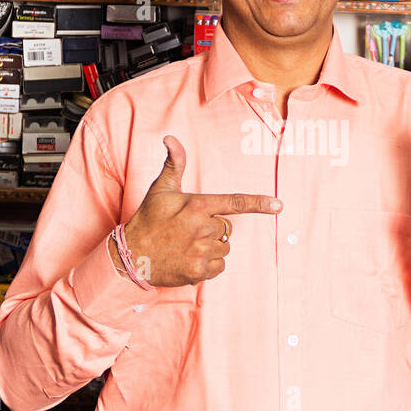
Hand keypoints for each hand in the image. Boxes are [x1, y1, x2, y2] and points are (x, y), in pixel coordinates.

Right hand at [116, 135, 282, 286]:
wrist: (131, 255)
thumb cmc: (148, 219)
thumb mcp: (160, 190)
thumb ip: (174, 164)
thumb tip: (171, 138)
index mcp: (197, 206)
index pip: (234, 202)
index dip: (259, 203)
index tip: (279, 205)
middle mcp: (202, 229)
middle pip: (227, 229)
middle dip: (213, 229)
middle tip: (188, 229)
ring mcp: (201, 252)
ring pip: (224, 248)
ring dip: (211, 248)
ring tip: (186, 245)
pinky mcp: (199, 272)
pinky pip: (218, 267)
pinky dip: (208, 265)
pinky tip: (188, 259)